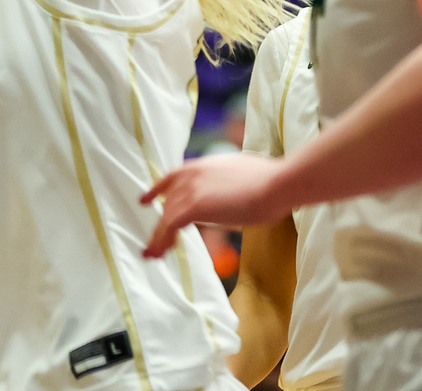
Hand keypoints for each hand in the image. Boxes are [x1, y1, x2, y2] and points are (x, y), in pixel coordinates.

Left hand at [139, 153, 289, 256]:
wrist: (275, 185)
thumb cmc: (269, 183)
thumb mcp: (240, 178)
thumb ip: (226, 186)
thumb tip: (230, 199)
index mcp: (202, 165)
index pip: (171, 178)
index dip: (157, 190)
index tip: (145, 200)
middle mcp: (191, 174)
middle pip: (167, 202)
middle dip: (160, 223)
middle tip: (156, 243)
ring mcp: (190, 189)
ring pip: (165, 216)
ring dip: (158, 237)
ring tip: (153, 255)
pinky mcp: (193, 207)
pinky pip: (169, 227)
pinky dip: (161, 240)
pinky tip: (160, 252)